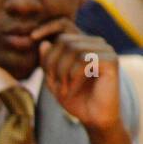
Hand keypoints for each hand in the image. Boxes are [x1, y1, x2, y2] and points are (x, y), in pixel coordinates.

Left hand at [34, 18, 130, 143]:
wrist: (93, 118)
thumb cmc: (75, 99)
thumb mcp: (54, 80)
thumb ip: (48, 62)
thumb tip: (43, 43)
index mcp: (82, 44)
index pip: (64, 25)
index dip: (48, 27)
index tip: (32, 37)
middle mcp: (95, 43)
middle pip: (64, 41)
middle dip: (51, 64)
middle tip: (53, 84)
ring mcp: (105, 50)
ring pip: (72, 50)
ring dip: (61, 73)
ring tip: (63, 90)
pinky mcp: (111, 60)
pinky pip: (84, 61)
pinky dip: (72, 78)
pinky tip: (72, 90)